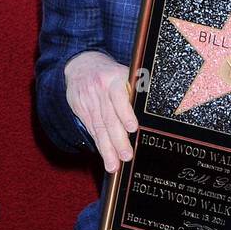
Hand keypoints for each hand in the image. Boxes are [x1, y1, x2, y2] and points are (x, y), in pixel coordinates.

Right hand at [64, 50, 136, 171]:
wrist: (81, 64)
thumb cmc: (111, 73)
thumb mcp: (123, 73)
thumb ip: (134, 89)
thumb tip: (150, 113)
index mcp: (115, 77)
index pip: (119, 97)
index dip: (125, 113)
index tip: (132, 128)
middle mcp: (100, 89)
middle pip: (109, 117)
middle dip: (118, 139)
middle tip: (127, 156)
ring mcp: (88, 100)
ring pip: (99, 127)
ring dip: (107, 149)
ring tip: (114, 165)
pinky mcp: (80, 109)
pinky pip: (91, 129)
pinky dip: (99, 145)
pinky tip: (106, 158)